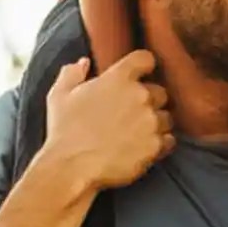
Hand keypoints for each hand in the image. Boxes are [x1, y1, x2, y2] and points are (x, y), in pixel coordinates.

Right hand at [42, 50, 173, 189]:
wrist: (71, 167)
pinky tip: (145, 146)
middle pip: (159, 91)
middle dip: (149, 100)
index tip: (140, 73)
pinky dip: (161, 142)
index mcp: (119, 78)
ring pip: (166, 116)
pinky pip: (169, 140)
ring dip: (155, 122)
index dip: (144, 66)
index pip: (145, 59)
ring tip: (138, 133)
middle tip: (133, 112)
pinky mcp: (155, 145)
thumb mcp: (59, 96)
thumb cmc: (64, 131)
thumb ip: (72, 74)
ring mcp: (151, 121)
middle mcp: (140, 96)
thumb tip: (84, 63)